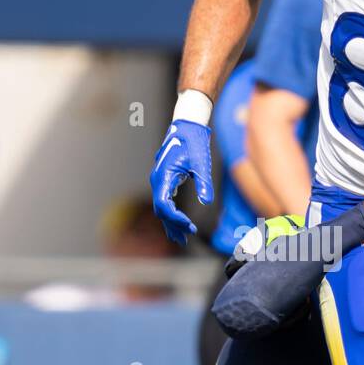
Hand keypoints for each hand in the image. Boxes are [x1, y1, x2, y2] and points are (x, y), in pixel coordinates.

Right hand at [150, 119, 212, 245]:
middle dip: (173, 225)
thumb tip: (206, 200)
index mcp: (163, 176)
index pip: (164, 205)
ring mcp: (159, 180)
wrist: (187, 125)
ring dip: (170, 223)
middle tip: (186, 239)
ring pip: (161, 207)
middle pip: (161, 210)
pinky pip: (164, 201)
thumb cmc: (194, 141)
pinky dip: (171, 214)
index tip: (190, 227)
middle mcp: (157, 180)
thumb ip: (203, 182)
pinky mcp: (165, 179)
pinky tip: (179, 223)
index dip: (176, 219)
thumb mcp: (201, 162)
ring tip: (181, 239)